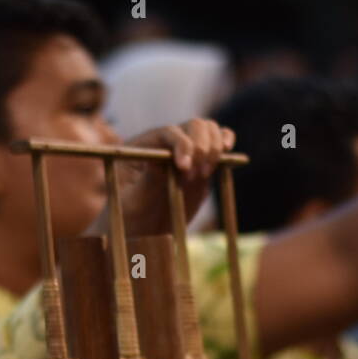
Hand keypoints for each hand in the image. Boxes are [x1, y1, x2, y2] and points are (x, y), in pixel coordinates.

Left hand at [109, 119, 235, 237]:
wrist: (142, 231)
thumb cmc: (129, 216)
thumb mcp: (132, 203)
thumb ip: (146, 182)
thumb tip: (158, 161)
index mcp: (143, 147)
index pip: (168, 133)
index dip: (181, 145)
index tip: (184, 167)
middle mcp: (166, 143)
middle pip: (193, 126)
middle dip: (201, 148)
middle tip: (194, 177)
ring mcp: (186, 151)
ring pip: (208, 130)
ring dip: (214, 148)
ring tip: (205, 174)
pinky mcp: (201, 163)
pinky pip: (219, 142)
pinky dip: (226, 143)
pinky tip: (228, 153)